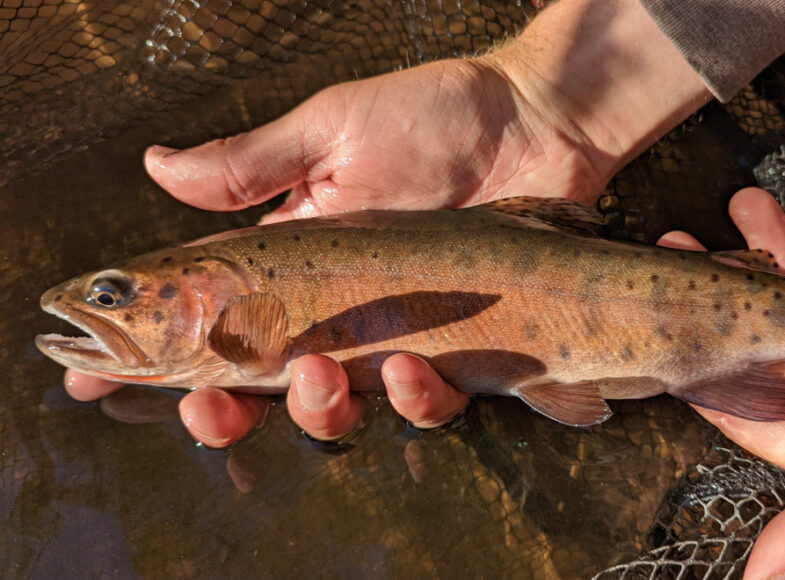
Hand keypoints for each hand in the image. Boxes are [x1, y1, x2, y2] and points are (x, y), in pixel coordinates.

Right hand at [63, 0, 710, 444]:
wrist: (537, 122)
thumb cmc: (437, 116)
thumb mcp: (333, 130)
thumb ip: (252, 165)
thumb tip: (157, 166)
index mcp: (293, 260)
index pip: (212, 317)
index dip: (158, 357)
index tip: (96, 386)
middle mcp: (340, 307)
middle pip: (265, 387)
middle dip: (231, 413)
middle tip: (218, 407)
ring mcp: (400, 330)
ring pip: (344, 408)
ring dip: (321, 411)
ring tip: (323, 378)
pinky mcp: (466, 345)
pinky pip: (434, 396)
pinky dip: (418, 396)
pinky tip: (411, 367)